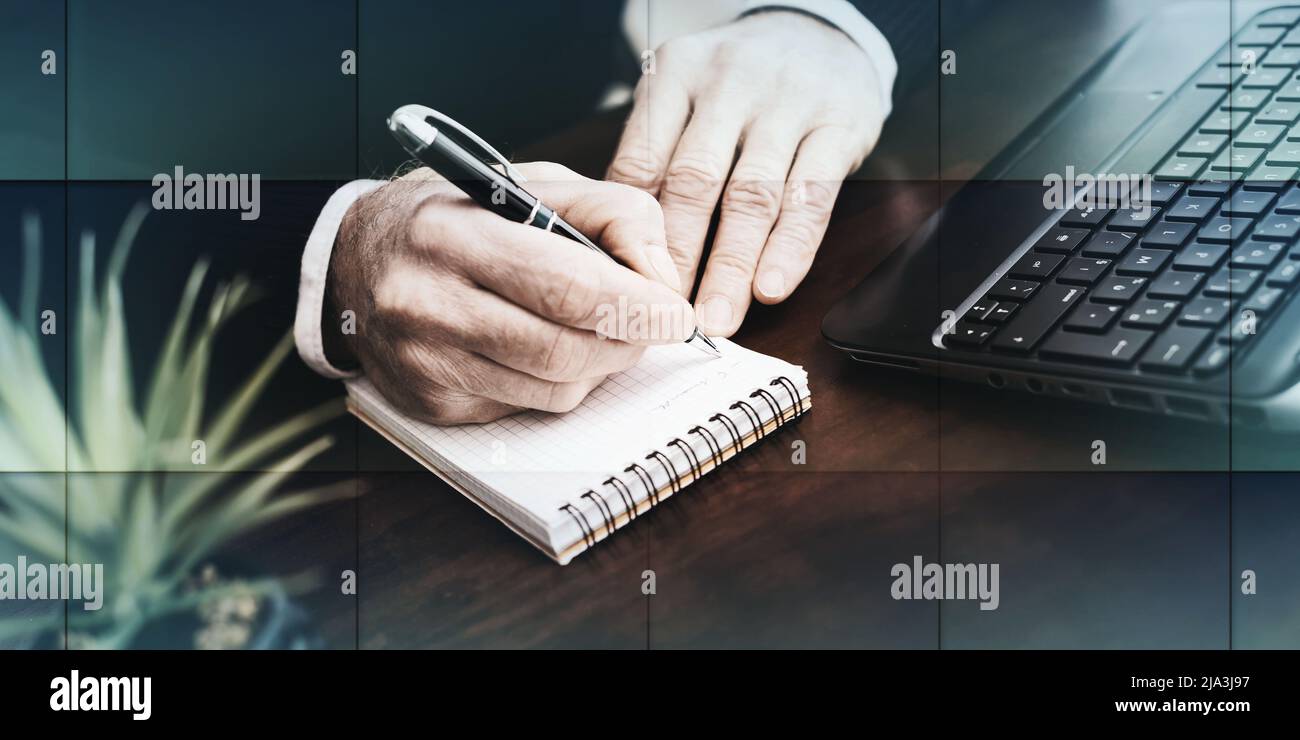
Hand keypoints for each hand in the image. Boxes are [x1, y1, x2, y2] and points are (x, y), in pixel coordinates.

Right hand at [326, 163, 694, 423]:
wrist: (357, 260)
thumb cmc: (458, 216)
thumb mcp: (533, 184)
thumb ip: (610, 215)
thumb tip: (662, 280)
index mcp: (452, 233)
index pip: (565, 285)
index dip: (635, 307)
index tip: (676, 314)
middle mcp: (425, 301)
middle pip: (563, 348)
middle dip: (627, 342)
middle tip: (655, 327)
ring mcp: (423, 361)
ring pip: (553, 388)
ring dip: (600, 366)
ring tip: (601, 331)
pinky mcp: (430, 403)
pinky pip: (526, 408)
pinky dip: (559, 384)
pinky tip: (550, 351)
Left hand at [608, 11, 884, 335]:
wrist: (818, 33)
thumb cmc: (735, 84)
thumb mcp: (683, 94)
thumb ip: (654, 155)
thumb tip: (619, 246)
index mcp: (676, 74)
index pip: (643, 161)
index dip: (633, 232)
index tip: (627, 287)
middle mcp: (729, 84)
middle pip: (695, 183)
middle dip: (679, 258)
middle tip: (667, 315)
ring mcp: (788, 102)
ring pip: (753, 196)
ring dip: (732, 266)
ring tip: (718, 319)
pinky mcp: (839, 124)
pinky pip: (813, 196)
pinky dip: (792, 247)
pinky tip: (773, 287)